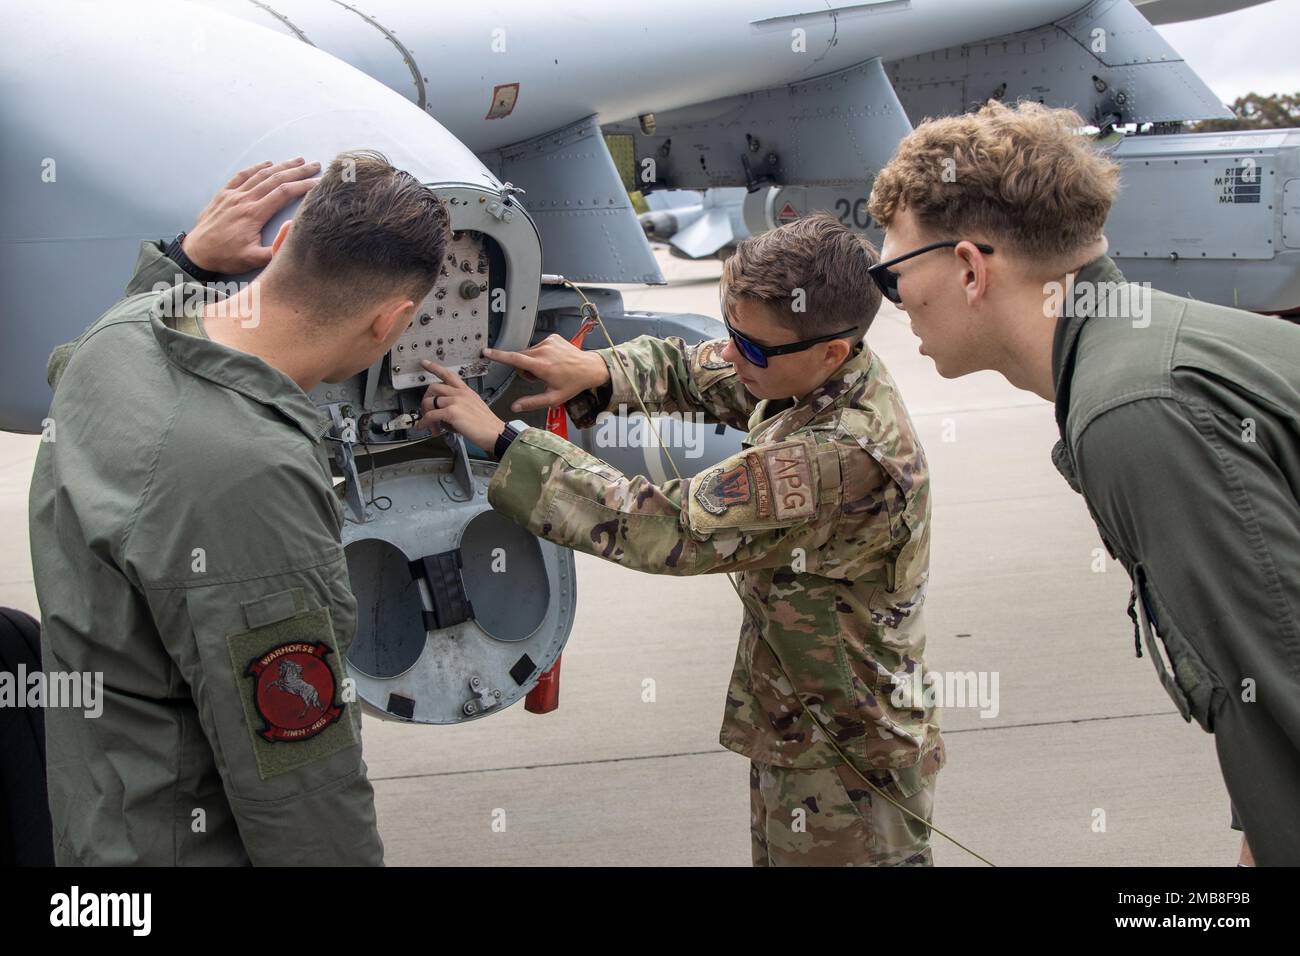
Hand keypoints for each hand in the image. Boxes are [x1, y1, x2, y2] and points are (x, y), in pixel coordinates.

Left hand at [182, 157, 320, 273]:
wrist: (196, 253)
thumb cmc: (226, 257)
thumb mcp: (253, 259)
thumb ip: (276, 248)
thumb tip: (293, 230)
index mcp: (253, 214)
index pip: (283, 193)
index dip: (302, 186)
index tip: (317, 183)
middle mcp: (244, 199)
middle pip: (275, 179)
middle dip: (297, 171)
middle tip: (314, 165)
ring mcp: (232, 195)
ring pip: (260, 174)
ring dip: (281, 166)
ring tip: (297, 160)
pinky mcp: (223, 195)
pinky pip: (242, 176)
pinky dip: (256, 167)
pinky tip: (267, 163)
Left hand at [416, 359, 506, 450]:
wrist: (496, 433)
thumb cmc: (487, 425)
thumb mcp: (475, 407)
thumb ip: (460, 405)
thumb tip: (444, 412)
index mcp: (466, 391)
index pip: (448, 375)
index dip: (434, 367)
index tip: (425, 363)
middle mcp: (460, 393)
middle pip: (433, 387)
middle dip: (426, 399)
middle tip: (426, 410)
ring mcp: (455, 401)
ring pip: (429, 402)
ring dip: (425, 414)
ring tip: (430, 425)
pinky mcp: (451, 412)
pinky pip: (430, 416)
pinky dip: (424, 422)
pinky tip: (423, 427)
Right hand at [483, 334, 608, 412]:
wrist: (590, 368)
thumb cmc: (573, 383)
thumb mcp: (553, 398)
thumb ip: (532, 402)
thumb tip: (515, 407)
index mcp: (541, 366)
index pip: (514, 359)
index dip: (498, 356)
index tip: (486, 351)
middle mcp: (543, 351)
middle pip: (521, 358)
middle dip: (525, 368)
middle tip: (539, 377)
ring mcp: (548, 342)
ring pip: (529, 352)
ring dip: (533, 361)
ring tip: (548, 369)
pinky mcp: (552, 337)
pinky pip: (539, 346)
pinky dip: (542, 353)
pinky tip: (554, 360)